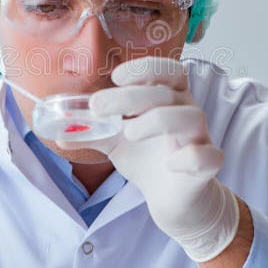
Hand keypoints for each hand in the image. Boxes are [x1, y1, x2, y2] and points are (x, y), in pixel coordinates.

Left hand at [88, 56, 238, 261]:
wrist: (172, 199)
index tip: (115, 77)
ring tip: (128, 133)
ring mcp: (200, 138)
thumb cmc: (148, 159)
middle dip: (130, 96)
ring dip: (157, 120)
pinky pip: (209, 156)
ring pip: (191, 116)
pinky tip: (170, 163)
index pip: (167, 69)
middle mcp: (187, 112)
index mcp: (168, 98)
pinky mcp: (208, 165)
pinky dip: (191, 156)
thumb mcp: (115, 143)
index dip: (144, 68)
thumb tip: (58, 132)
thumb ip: (92, 132)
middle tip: (98, 107)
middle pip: (167, 92)